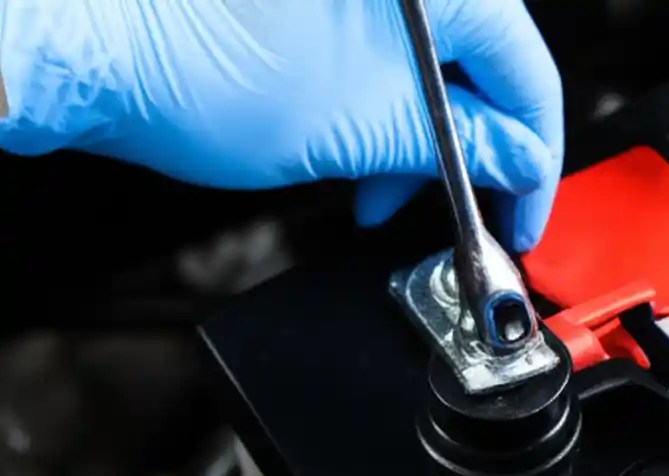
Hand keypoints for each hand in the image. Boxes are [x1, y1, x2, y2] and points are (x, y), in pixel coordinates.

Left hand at [0, 0, 561, 250]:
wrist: (86, 50)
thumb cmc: (192, 64)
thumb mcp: (362, 126)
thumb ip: (462, 146)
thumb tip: (516, 163)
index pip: (525, 69)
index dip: (535, 157)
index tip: (526, 211)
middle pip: (481, 68)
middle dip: (475, 154)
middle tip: (468, 215)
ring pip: (431, 70)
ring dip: (425, 143)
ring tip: (391, 198)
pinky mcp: (320, 6)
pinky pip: (384, 60)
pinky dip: (384, 116)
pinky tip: (364, 160)